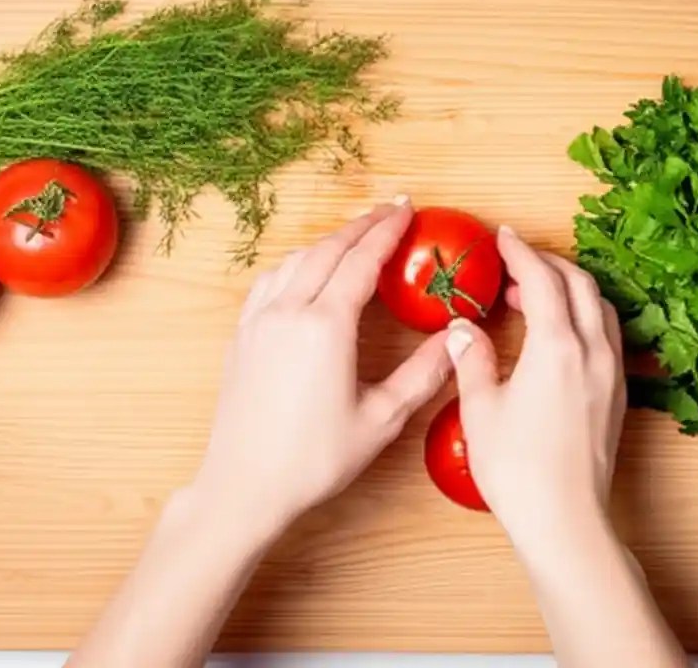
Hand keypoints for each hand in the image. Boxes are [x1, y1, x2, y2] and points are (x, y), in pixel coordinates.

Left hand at [194, 198, 452, 528]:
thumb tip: (457, 339)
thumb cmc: (313, 461)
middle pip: (328, 249)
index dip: (387, 231)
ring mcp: (258, 322)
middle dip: (361, 225)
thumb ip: (423, 373)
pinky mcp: (241, 337)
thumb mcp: (381, 420)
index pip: (362, 260)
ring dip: (328, 241)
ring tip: (355, 237)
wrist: (243, 486)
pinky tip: (306, 271)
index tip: (408, 211)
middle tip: (390, 211)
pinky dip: (296, 263)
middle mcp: (287, 312)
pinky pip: (269, 281)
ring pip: (295, 260)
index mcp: (325, 327)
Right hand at [446, 225, 625, 545]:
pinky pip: (607, 336)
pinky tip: (558, 335)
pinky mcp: (617, 396)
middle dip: (549, 264)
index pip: (543, 279)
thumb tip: (463, 329)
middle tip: (517, 263)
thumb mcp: (481, 409)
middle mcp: (593, 353)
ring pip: (599, 309)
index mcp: (556, 348)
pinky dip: (584, 318)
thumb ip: (472, 359)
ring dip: (570, 290)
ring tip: (535, 297)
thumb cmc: (518, 471)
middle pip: (580, 284)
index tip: (504, 237)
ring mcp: (611, 375)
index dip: (522, 252)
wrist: (565, 520)